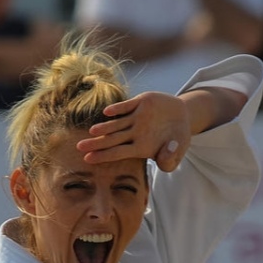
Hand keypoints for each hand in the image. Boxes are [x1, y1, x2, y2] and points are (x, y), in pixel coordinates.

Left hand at [76, 92, 191, 172]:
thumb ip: (170, 159)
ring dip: (104, 127)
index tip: (88, 159)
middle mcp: (134, 133)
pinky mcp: (141, 102)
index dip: (103, 156)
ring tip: (92, 131)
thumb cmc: (177, 139)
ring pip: (116, 123)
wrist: (183, 115)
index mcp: (139, 147)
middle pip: (112, 139)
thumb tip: (162, 158)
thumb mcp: (179, 151)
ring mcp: (136, 117)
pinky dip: (118, 109)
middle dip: (96, 143)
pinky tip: (108, 112)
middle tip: (78, 147)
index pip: (118, 153)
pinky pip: (127, 106)